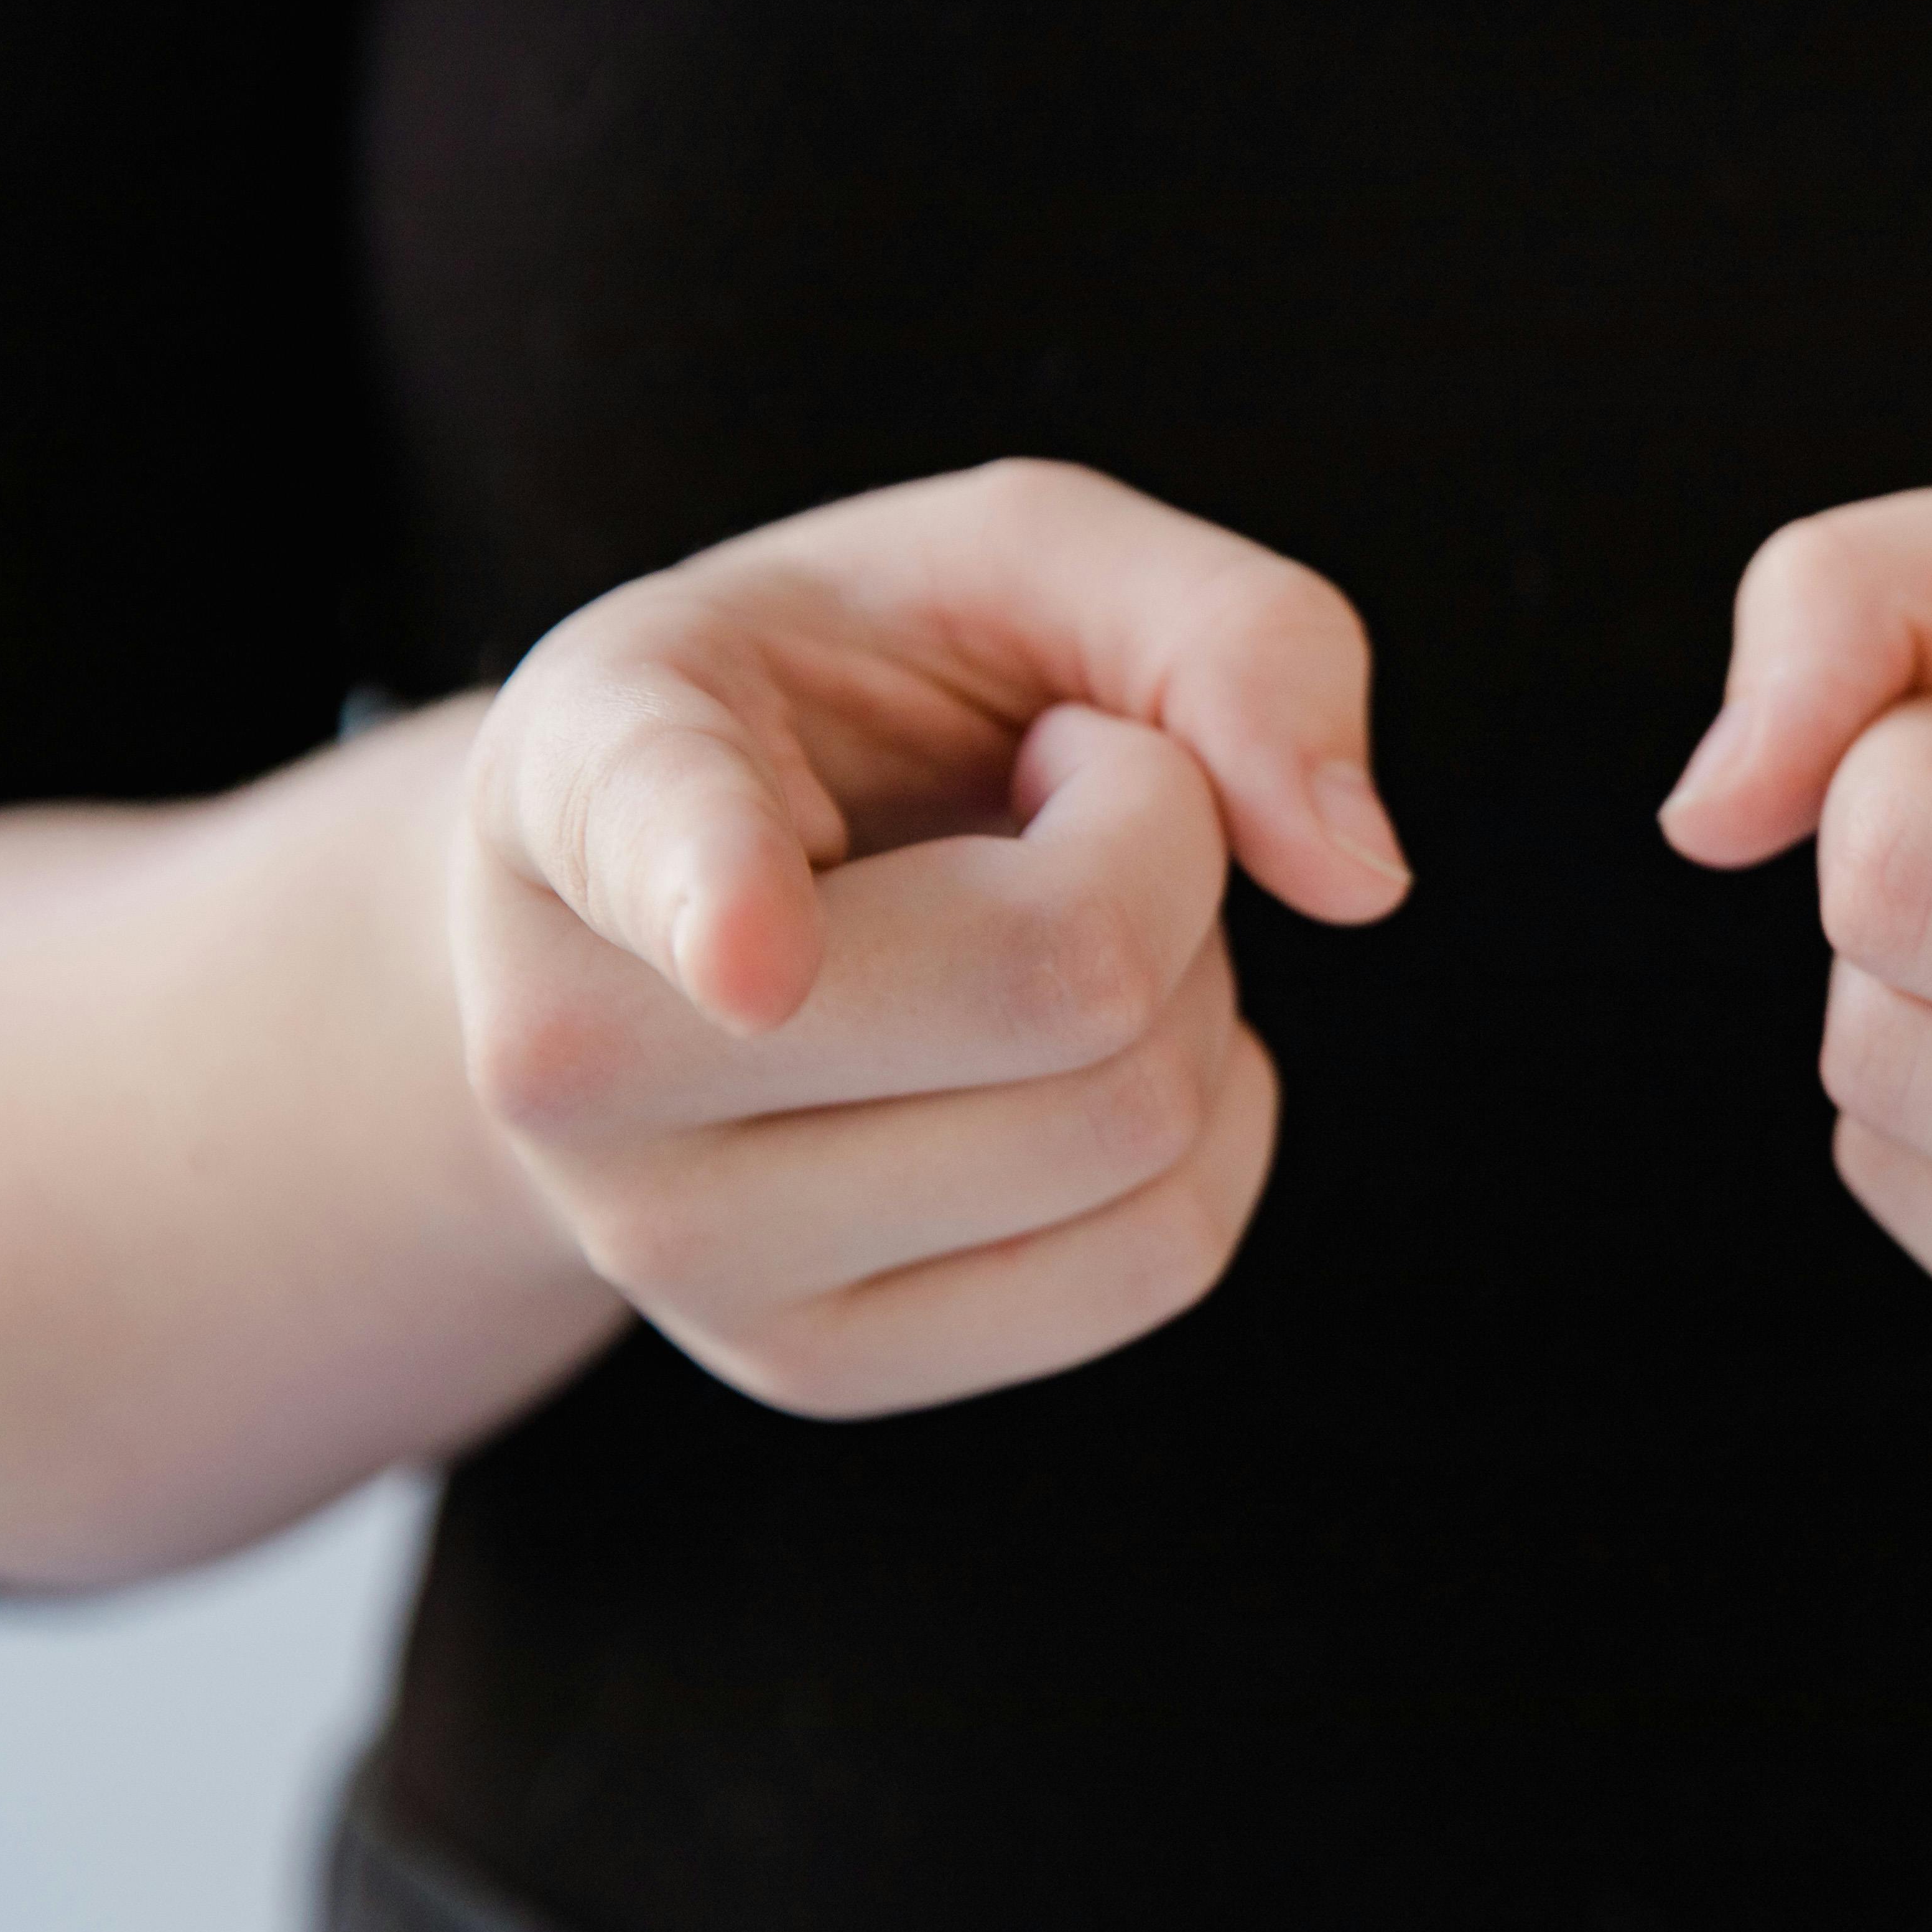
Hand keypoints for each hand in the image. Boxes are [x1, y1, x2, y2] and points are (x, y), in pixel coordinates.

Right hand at [451, 461, 1408, 1416]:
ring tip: (1036, 917)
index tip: (753, 950)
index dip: (715, 885)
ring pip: (1133, 1128)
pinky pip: (1163, 1258)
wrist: (672, 916)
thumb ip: (1222, 631)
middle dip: (1167, 846)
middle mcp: (570, 1041)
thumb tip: (1361, 874)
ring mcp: (671, 1242)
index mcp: (580, 768)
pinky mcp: (806, 1365)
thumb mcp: (1018, 566)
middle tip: (1050, 794)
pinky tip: (1071, 1052)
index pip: (655, 835)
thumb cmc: (850, 705)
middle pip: (1064, 978)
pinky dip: (1211, 1121)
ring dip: (1187, 986)